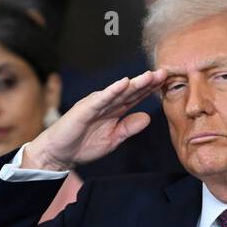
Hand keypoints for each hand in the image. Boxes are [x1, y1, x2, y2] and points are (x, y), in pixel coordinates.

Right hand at [19, 69, 165, 169]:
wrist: (59, 154)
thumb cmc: (83, 145)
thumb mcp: (113, 139)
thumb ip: (129, 128)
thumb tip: (148, 118)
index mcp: (114, 111)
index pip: (136, 97)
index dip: (150, 90)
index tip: (167, 82)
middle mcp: (106, 104)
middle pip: (130, 91)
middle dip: (147, 82)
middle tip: (164, 73)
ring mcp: (95, 104)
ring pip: (118, 92)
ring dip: (134, 83)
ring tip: (149, 76)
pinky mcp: (84, 109)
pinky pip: (101, 99)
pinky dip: (112, 90)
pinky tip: (123, 83)